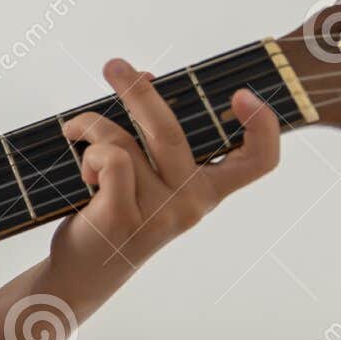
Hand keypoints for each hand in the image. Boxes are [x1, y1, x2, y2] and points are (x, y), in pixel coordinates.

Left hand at [52, 57, 280, 281]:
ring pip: (126, 140)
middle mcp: (193, 204)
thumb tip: (144, 76)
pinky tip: (83, 170)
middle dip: (137, 91)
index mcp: (209, 192)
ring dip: (92, 126)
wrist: (83, 273)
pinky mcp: (124, 217)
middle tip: (113, 66)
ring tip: (76, 132)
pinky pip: (111, 158)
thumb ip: (152, 134)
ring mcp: (160, 214)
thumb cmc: (115, 214)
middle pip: (172, 131)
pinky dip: (88, 151)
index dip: (264, 126)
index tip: (243, 93)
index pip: (259, 162)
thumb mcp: (145, 176)